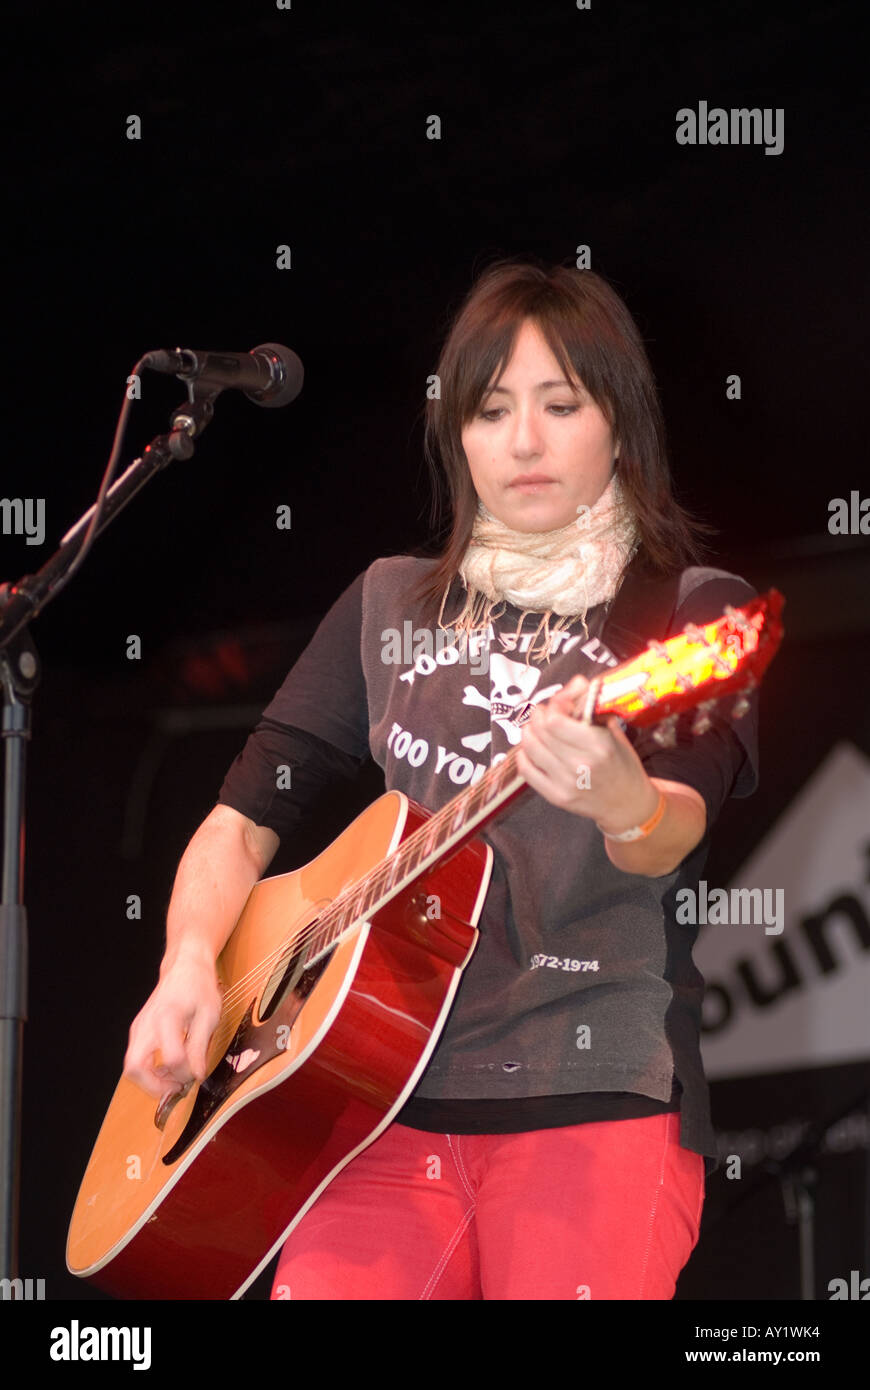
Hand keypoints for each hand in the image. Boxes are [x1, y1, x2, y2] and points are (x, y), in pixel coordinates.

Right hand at [123, 949, 222, 1099]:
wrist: (184, 966)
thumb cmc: (199, 987)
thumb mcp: (209, 1015)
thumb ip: (200, 1046)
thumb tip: (197, 1076)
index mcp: (168, 1017)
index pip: (172, 1057)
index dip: (186, 1072)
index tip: (198, 1073)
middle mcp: (147, 1024)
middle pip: (135, 1067)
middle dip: (154, 1086)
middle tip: (177, 1088)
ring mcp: (138, 1028)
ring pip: (132, 1066)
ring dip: (151, 1080)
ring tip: (175, 1079)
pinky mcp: (138, 1031)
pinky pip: (136, 1058)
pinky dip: (149, 1070)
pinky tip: (169, 1068)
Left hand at [516, 674, 659, 832]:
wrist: (627, 803)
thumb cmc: (623, 764)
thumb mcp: (614, 731)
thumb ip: (592, 706)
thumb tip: (576, 682)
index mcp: (598, 745)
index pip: (556, 720)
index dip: (554, 705)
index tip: (560, 703)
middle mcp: (580, 765)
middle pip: (540, 730)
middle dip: (540, 715)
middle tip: (547, 713)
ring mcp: (565, 783)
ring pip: (530, 747)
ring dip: (530, 731)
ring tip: (538, 728)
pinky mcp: (555, 797)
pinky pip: (526, 770)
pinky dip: (524, 754)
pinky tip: (533, 748)